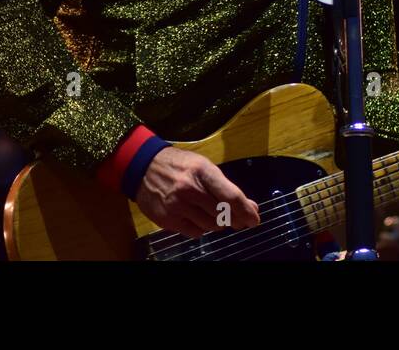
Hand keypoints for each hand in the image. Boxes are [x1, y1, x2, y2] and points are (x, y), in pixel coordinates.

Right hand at [134, 146, 260, 238]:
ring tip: (214, 215)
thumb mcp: (204, 167)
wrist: (143, 167)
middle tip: (238, 220)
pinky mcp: (167, 219)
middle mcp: (190, 189)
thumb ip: (226, 187)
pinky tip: (198, 218)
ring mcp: (177, 205)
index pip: (231, 196)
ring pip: (210, 226)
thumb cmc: (180, 165)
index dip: (246, 211)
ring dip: (217, 224)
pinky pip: (194, 233)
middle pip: (223, 214)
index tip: (254, 220)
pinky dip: (201, 229)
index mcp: (203, 171)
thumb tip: (251, 207)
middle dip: (234, 219)